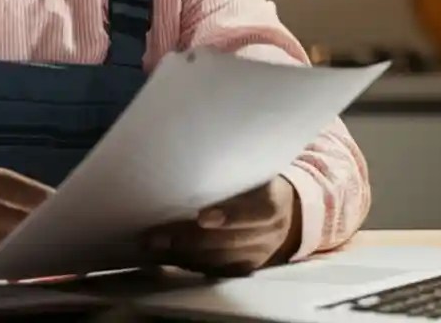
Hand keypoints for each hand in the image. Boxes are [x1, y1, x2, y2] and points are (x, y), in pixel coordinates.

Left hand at [143, 176, 300, 276]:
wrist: (286, 210)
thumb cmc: (255, 183)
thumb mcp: (250, 173)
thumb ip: (228, 176)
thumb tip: (187, 168)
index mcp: (272, 203)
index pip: (257, 212)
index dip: (231, 217)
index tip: (202, 217)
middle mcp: (270, 233)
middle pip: (228, 241)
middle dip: (189, 239)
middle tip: (156, 236)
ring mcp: (260, 254)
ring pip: (219, 260)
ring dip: (184, 254)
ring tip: (154, 247)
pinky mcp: (248, 268)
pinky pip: (217, 271)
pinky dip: (192, 264)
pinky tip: (169, 257)